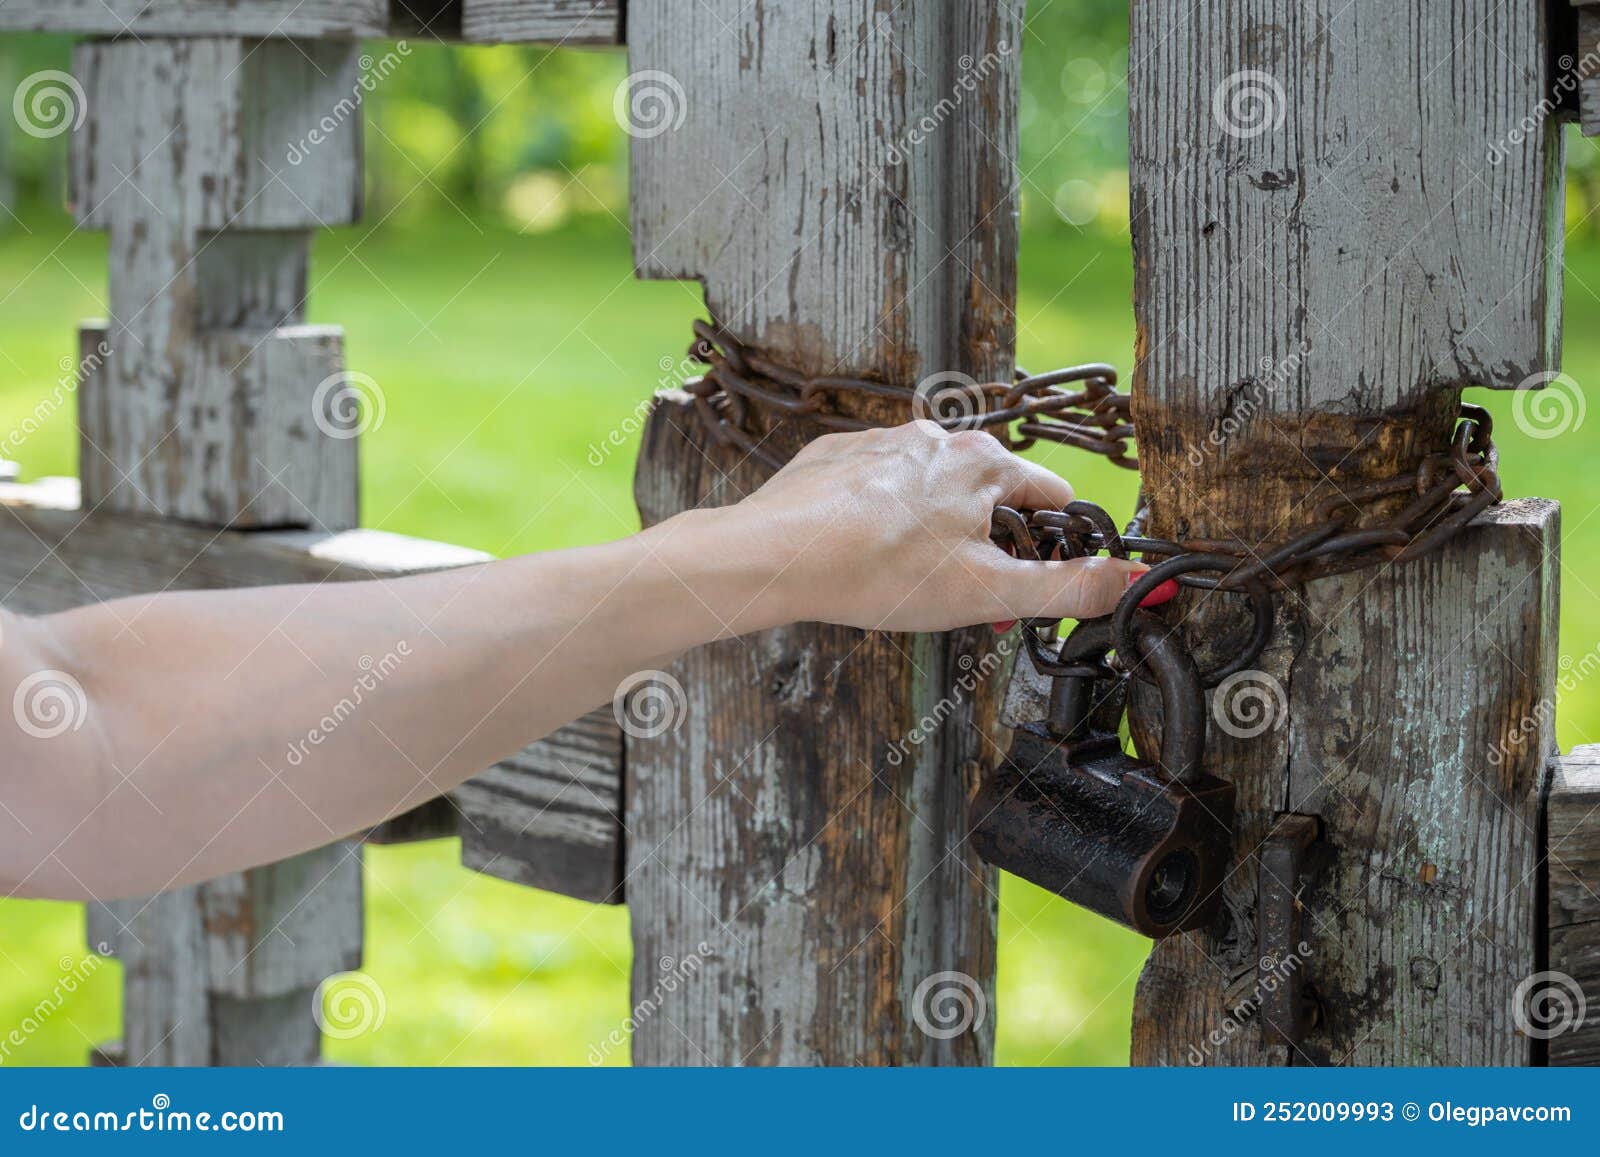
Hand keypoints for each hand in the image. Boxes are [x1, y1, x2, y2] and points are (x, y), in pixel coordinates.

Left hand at [721, 421, 1152, 632]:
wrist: (775, 556)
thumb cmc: (879, 571)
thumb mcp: (988, 591)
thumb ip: (1070, 588)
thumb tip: (1139, 583)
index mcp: (985, 463)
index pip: (1053, 498)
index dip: (1051, 549)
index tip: (1027, 587)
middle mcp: (938, 439)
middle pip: (992, 496)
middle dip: (989, 548)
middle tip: (965, 598)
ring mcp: (883, 442)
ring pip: (935, 493)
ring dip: (938, 534)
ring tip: (908, 582)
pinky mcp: (837, 457)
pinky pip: (881, 489)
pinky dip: (884, 521)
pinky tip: (865, 555)